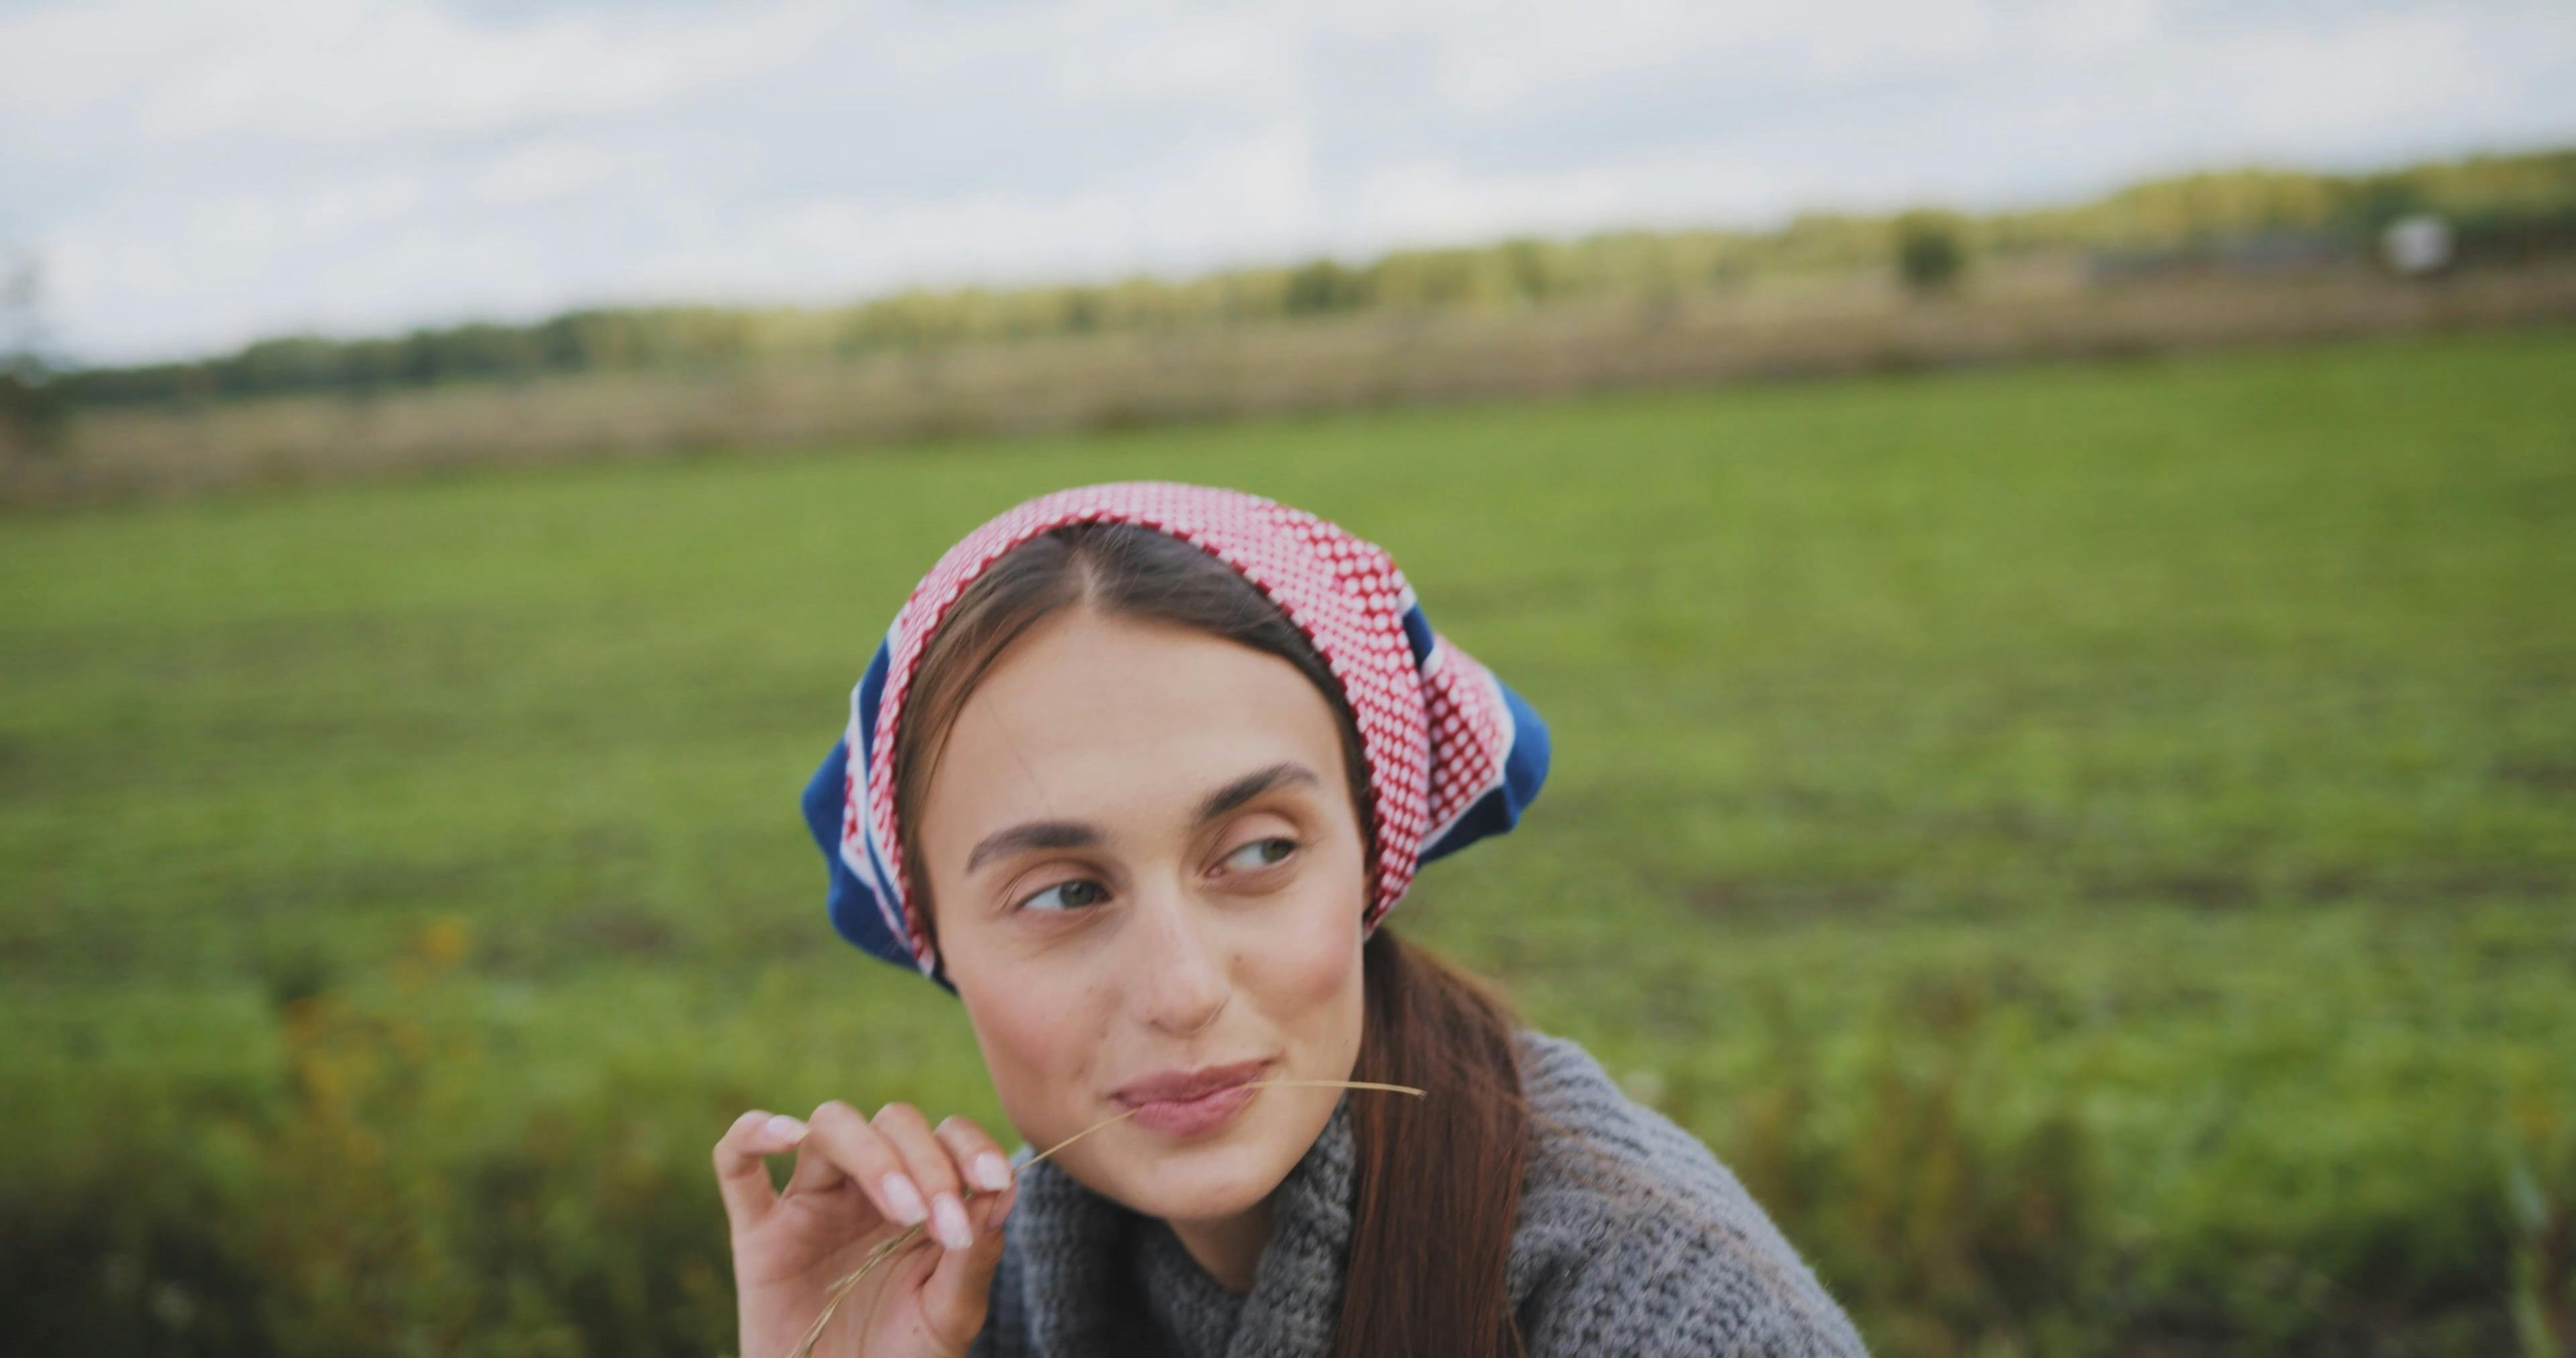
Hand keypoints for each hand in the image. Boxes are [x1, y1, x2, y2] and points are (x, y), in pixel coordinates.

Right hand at [715, 1100, 1018, 1357]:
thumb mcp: (951, 1315)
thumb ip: (975, 1256)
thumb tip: (1001, 1191)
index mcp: (922, 1198)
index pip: (948, 1134)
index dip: (972, 1146)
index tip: (995, 1183)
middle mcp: (866, 1189)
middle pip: (893, 1122)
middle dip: (927, 1161)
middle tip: (942, 1223)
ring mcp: (809, 1205)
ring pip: (830, 1127)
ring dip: (873, 1154)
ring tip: (903, 1210)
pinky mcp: (757, 1234)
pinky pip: (736, 1164)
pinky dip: (754, 1133)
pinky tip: (787, 1135)